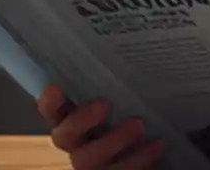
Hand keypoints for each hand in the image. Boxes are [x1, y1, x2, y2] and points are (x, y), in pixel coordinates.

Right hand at [36, 83, 166, 168]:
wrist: (160, 144)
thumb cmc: (143, 115)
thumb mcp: (133, 97)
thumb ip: (121, 85)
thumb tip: (130, 52)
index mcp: (76, 119)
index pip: (53, 110)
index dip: (49, 101)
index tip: (56, 87)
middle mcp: (78, 143)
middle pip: (64, 136)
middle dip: (81, 120)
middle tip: (105, 105)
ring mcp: (93, 164)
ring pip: (88, 160)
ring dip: (114, 142)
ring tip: (140, 126)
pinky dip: (139, 160)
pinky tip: (158, 145)